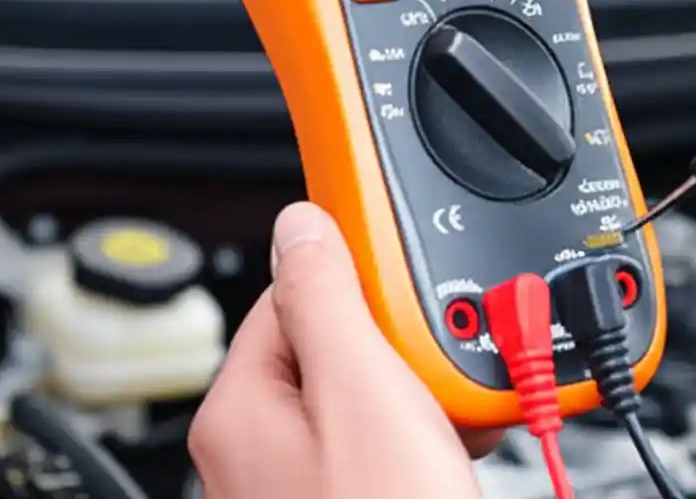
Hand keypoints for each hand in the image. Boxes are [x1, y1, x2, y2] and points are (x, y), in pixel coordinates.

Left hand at [189, 202, 502, 496]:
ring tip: (454, 417)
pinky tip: (449, 448)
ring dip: (420, 393)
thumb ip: (327, 299)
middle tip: (441, 369)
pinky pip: (382, 443)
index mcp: (241, 408)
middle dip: (399, 348)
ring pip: (367, 398)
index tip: (407, 283)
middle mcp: (256, 446)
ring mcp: (299, 476)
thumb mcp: (362, 392)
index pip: (292, 294)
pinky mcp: (346, 493)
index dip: (359, 281)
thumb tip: (300, 224)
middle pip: (335, 348)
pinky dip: (421, 436)